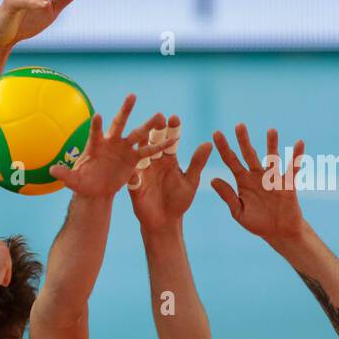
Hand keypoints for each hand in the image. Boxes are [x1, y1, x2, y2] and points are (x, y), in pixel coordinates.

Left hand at [48, 96, 177, 197]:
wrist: (96, 190)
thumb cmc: (82, 182)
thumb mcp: (73, 180)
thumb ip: (64, 174)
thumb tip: (52, 170)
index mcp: (95, 144)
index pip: (95, 132)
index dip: (96, 125)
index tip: (98, 116)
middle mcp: (111, 142)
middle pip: (119, 123)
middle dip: (125, 110)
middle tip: (132, 96)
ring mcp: (123, 148)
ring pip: (137, 134)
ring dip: (148, 125)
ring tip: (160, 115)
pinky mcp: (133, 158)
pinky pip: (147, 152)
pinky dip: (158, 147)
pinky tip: (171, 141)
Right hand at [128, 115, 212, 232]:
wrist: (165, 222)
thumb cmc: (179, 201)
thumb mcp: (191, 181)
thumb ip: (197, 163)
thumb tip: (208, 143)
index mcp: (169, 160)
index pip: (170, 141)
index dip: (172, 130)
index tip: (174, 117)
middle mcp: (154, 163)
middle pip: (153, 143)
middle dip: (154, 130)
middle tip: (157, 116)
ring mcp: (142, 173)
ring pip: (140, 155)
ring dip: (139, 144)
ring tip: (138, 132)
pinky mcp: (134, 185)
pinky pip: (131, 177)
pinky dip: (131, 171)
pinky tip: (130, 164)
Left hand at [211, 125, 308, 243]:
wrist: (278, 233)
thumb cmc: (257, 223)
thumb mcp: (238, 211)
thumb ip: (228, 195)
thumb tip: (212, 179)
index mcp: (243, 182)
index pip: (231, 161)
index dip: (224, 148)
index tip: (216, 133)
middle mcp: (257, 176)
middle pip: (249, 155)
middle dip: (243, 141)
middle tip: (239, 125)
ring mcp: (273, 179)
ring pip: (271, 158)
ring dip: (271, 144)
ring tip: (271, 130)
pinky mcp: (288, 184)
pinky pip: (293, 169)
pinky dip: (296, 156)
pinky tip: (298, 143)